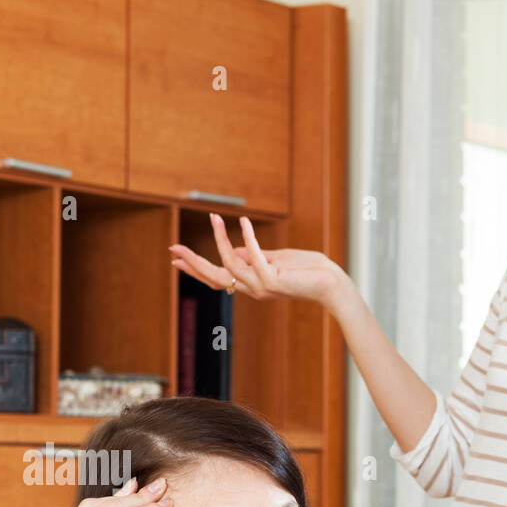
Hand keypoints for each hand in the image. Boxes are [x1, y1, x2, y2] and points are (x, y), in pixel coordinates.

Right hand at [168, 213, 350, 309]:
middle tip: (173, 249)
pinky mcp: (273, 280)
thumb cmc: (310, 271)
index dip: (197, 268)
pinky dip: (247, 237)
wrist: (333, 284)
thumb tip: (233, 250)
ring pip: (229, 265)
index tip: (176, 259)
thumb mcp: (278, 259)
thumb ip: (256, 255)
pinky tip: (243, 221)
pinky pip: (254, 256)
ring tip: (214, 217)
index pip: (219, 278)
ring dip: (219, 239)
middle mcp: (254, 289)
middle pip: (216, 277)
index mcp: (253, 284)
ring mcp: (263, 287)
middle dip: (194, 263)